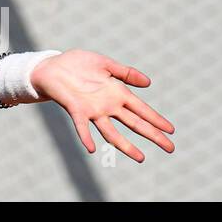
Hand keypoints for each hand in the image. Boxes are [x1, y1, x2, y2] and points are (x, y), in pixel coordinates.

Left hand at [30, 50, 175, 162]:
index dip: (156, 119)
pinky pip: (82, 127)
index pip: (142, 109)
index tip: (171, 130)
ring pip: (112, 132)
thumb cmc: (77, 63)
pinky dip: (86, 137)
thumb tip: (149, 83)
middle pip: (134, 123)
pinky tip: (91, 149)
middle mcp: (108, 105)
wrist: (51, 66)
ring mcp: (93, 110)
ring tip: (141, 157)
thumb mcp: (105, 64)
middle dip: (152, 135)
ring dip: (126, 145)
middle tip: (170, 148)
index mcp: (117, 92)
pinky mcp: (76, 110)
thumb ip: (125, 73)